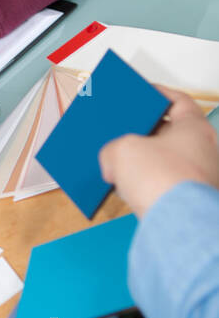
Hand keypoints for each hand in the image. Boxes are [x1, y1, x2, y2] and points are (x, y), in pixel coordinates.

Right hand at [99, 88, 218, 217]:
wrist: (177, 224)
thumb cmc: (163, 180)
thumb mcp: (122, 150)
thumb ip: (113, 148)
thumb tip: (111, 163)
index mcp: (196, 127)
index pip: (178, 100)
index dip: (156, 94)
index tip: (141, 93)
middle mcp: (205, 150)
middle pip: (170, 132)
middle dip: (144, 133)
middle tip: (124, 130)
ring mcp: (199, 177)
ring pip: (167, 162)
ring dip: (145, 162)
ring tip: (121, 163)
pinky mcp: (190, 202)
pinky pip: (165, 186)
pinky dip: (149, 186)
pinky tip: (129, 189)